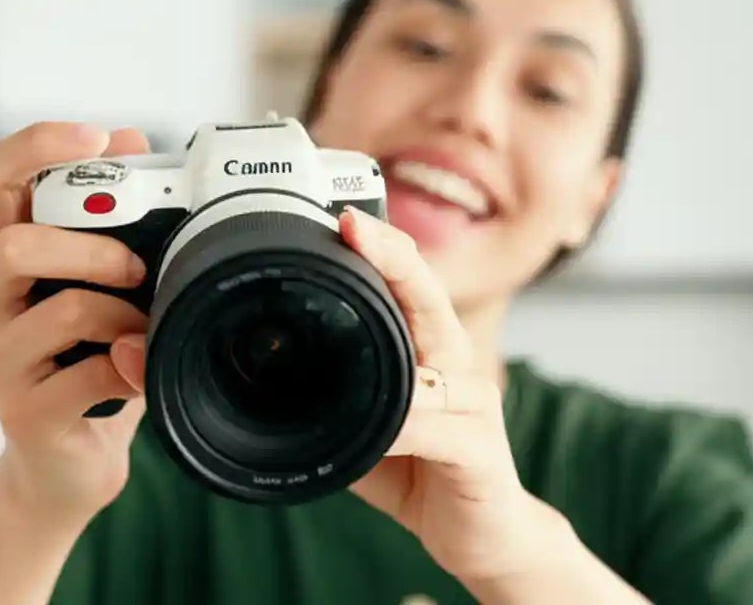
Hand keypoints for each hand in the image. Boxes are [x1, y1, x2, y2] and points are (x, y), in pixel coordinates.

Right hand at [0, 121, 153, 525]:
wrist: (68, 463)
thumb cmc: (90, 359)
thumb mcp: (107, 281)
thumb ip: (115, 216)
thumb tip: (135, 140)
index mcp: (5, 252)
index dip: (38, 144)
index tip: (98, 137)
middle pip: (13, 244)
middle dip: (94, 248)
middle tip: (140, 269)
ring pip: (61, 310)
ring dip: (123, 314)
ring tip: (144, 328)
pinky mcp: (22, 411)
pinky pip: (87, 374)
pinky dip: (130, 368)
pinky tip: (137, 371)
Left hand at [338, 206, 567, 584]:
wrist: (485, 535)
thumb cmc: (423, 472)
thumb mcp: (365, 430)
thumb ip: (334, 400)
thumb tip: (267, 382)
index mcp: (429, 350)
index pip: (410, 285)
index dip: (383, 248)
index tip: (345, 218)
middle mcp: (457, 365)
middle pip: (430, 299)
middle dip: (394, 259)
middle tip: (354, 228)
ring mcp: (474, 405)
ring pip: (438, 359)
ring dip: (396, 340)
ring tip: (356, 313)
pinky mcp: (480, 450)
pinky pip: (439, 430)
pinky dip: (406, 427)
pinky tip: (383, 426)